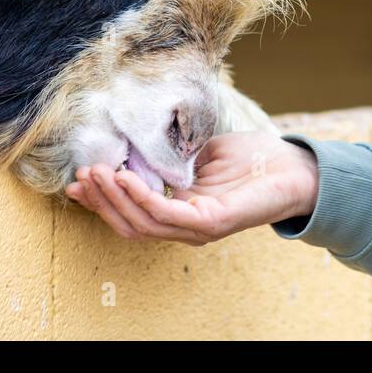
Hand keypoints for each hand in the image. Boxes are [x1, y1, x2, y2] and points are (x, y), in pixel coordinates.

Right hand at [64, 131, 318, 244]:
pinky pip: (165, 214)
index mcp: (182, 212)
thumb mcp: (203, 153)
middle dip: (101, 201)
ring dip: (114, 198)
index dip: (102, 201)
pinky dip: (140, 197)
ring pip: (142, 224)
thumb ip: (172, 155)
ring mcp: (198, 228)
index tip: (76, 181)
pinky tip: (125, 177)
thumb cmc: (254, 160)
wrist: (294, 167)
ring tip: (96, 173)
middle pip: (130, 225)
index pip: (133, 215)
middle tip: (81, 175)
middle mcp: (186, 227)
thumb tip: (140, 143)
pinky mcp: (211, 223)